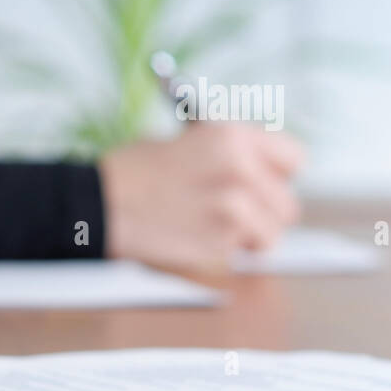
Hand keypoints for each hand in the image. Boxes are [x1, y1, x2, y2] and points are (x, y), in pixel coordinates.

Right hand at [99, 124, 302, 271]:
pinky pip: (240, 253)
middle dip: (264, 211)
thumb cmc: (130, 173)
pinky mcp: (218, 242)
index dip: (277, 174)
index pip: (293, 159)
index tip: (265, 183)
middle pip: (286, 203)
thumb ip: (226, 153)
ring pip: (269, 234)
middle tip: (234, 213)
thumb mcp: (184, 142)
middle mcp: (240, 171)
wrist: (97, 206)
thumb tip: (256, 170)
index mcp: (232, 137)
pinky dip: (223, 252)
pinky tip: (194, 237)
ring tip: (214, 229)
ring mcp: (232, 209)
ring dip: (248, 237)